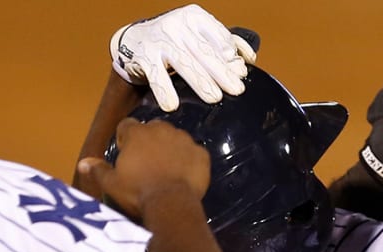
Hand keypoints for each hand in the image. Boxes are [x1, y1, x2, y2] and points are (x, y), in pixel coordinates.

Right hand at [77, 118, 210, 219]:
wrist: (172, 204)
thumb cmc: (137, 192)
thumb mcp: (112, 184)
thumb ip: (98, 170)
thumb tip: (83, 162)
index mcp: (137, 134)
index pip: (127, 126)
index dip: (125, 139)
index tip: (126, 154)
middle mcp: (161, 130)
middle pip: (152, 129)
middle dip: (149, 142)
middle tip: (147, 164)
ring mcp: (184, 140)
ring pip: (175, 139)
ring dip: (170, 149)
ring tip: (166, 171)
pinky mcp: (201, 153)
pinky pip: (194, 153)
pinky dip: (189, 161)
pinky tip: (184, 176)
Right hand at [110, 4, 257, 110]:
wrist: (134, 40)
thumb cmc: (174, 40)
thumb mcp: (197, 34)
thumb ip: (221, 43)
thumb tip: (248, 60)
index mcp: (194, 17)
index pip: (218, 36)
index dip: (231, 56)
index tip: (239, 72)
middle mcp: (177, 25)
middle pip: (204, 52)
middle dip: (222, 72)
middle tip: (236, 89)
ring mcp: (160, 40)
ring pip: (184, 63)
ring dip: (200, 82)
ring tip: (214, 98)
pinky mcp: (144, 57)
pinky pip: (156, 76)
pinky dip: (164, 91)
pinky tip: (172, 105)